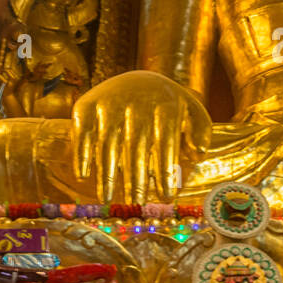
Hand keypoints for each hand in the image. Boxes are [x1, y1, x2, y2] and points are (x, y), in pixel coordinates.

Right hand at [72, 71, 211, 201]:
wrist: (136, 78)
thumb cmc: (167, 106)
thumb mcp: (191, 111)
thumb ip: (201, 130)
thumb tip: (198, 153)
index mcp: (165, 104)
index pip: (166, 143)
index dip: (165, 171)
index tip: (166, 197)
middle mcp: (136, 101)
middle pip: (136, 146)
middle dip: (136, 178)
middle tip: (137, 203)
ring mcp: (109, 102)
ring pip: (107, 143)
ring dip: (107, 174)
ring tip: (108, 199)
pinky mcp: (86, 105)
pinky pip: (82, 133)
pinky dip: (81, 154)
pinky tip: (83, 177)